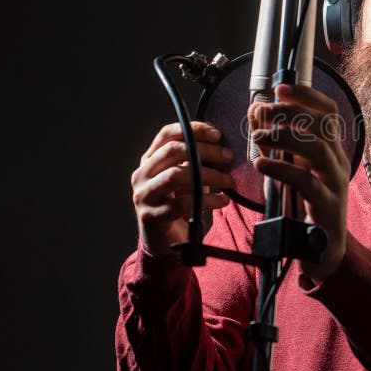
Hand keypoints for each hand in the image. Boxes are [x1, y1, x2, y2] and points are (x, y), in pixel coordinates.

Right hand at [131, 121, 234, 256]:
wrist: (165, 240)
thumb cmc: (180, 201)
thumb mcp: (188, 176)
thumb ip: (197, 159)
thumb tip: (223, 143)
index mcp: (150, 159)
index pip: (167, 134)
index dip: (192, 129)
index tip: (217, 134)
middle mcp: (142, 173)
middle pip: (173, 150)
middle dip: (205, 151)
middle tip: (229, 157)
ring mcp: (143, 195)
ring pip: (175, 175)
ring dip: (208, 175)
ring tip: (229, 181)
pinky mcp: (151, 216)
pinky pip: (182, 204)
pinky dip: (208, 200)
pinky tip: (223, 201)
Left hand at [249, 84, 349, 282]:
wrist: (323, 251)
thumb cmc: (306, 207)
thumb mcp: (290, 168)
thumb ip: (275, 143)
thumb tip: (256, 112)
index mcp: (330, 150)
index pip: (327, 112)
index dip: (306, 95)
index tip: (281, 88)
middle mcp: (336, 162)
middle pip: (321, 124)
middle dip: (290, 112)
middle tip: (262, 112)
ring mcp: (335, 183)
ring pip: (317, 148)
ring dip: (284, 137)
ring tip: (258, 137)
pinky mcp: (327, 205)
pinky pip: (306, 181)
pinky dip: (282, 168)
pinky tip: (262, 163)